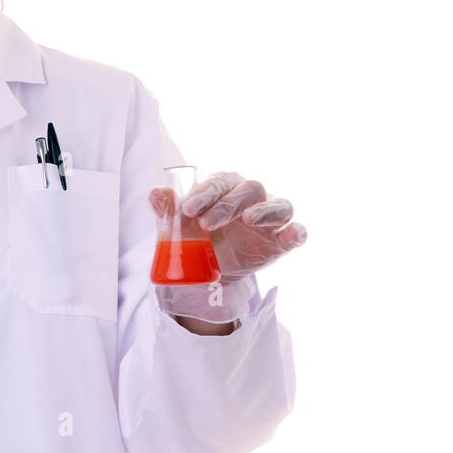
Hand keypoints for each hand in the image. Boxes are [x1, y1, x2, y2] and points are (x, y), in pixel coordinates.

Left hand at [148, 173, 306, 280]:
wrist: (213, 269)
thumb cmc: (201, 237)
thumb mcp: (183, 227)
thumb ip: (170, 211)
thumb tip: (155, 193)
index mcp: (227, 188)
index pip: (218, 183)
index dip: (204, 193)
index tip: (187, 209)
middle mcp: (252, 198)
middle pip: (247, 191)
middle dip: (226, 205)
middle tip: (205, 224)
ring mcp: (271, 218)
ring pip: (278, 205)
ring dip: (264, 211)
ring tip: (248, 220)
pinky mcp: (282, 240)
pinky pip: (295, 232)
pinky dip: (296, 232)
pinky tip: (293, 235)